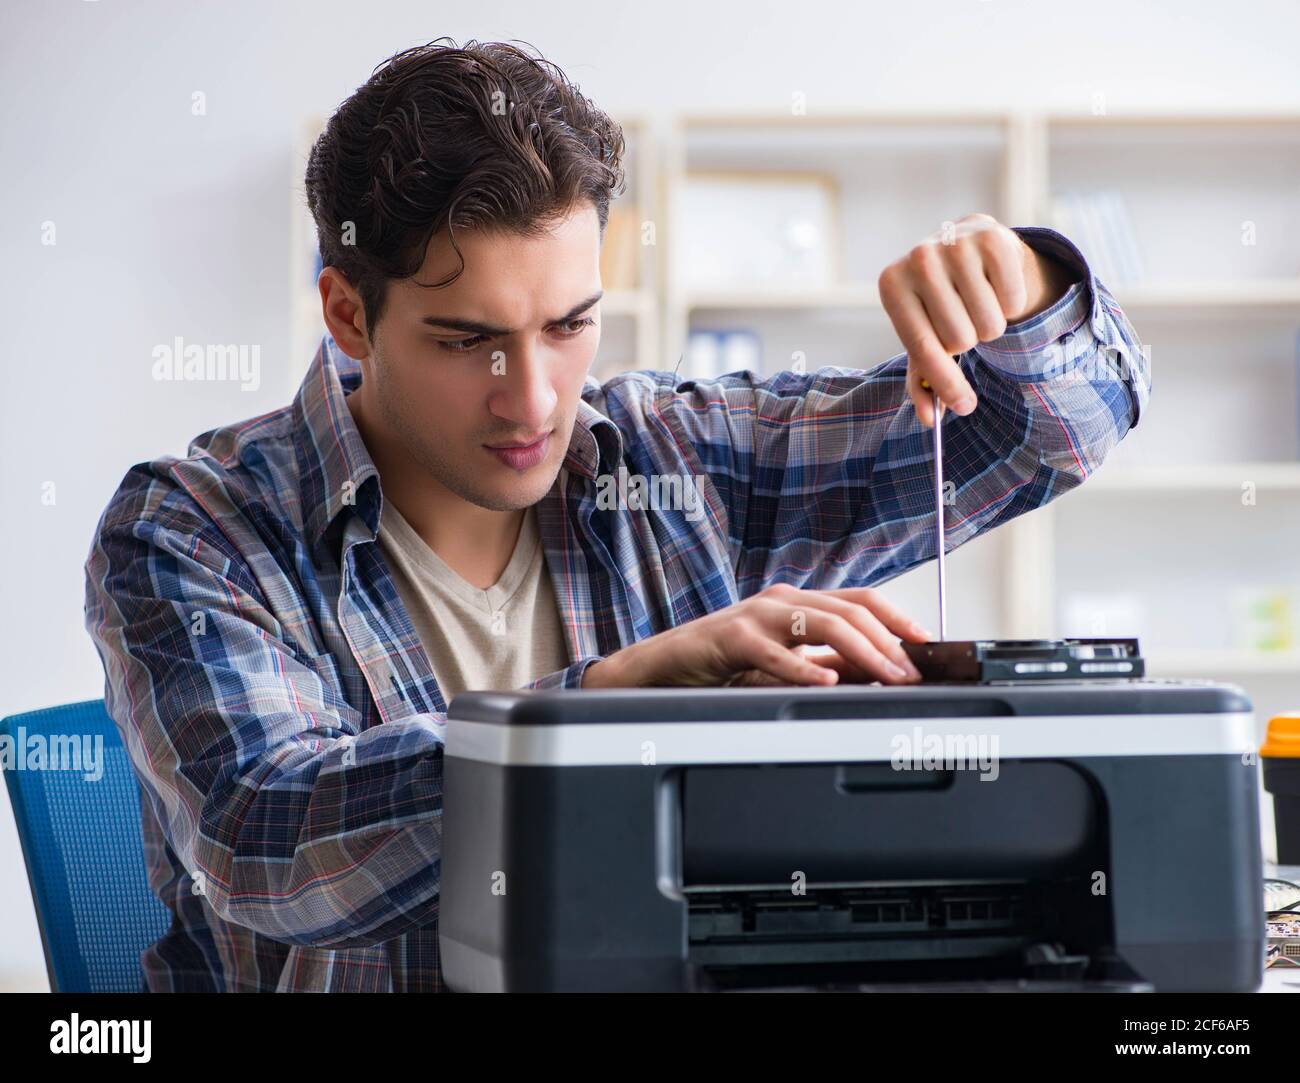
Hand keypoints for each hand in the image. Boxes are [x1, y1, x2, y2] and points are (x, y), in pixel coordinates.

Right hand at [580, 584, 931, 688]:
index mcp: (796, 604)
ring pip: (821, 622)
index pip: (859, 600)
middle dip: (889, 640)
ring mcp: (756, 615)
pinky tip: (825, 682)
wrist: (659, 668)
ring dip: (862, 651)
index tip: (928, 642)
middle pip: (849, 609)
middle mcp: (781, 601)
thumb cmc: (717, 665)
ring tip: (887, 675)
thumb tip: (872, 676)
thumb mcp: (779, 664)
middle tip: (913, 671)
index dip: (898, 617)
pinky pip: (774, 652)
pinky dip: (803, 668)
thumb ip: (820, 665)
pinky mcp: (730, 637)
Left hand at [877, 213, 1073, 426]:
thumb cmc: (938, 303)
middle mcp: (919, 260)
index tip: (964, 407)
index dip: (946, 383)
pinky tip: (994, 285)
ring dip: (990, 325)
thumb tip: (930, 418)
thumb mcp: (923, 337)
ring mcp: (956, 244)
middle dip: (968, 341)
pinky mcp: (993, 237)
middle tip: (962, 320)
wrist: (963, 246)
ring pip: (990, 325)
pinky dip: (1011, 304)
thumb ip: (923, 381)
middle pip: (961, 340)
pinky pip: (1014, 301)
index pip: (923, 347)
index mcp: (892, 286)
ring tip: (977, 302)